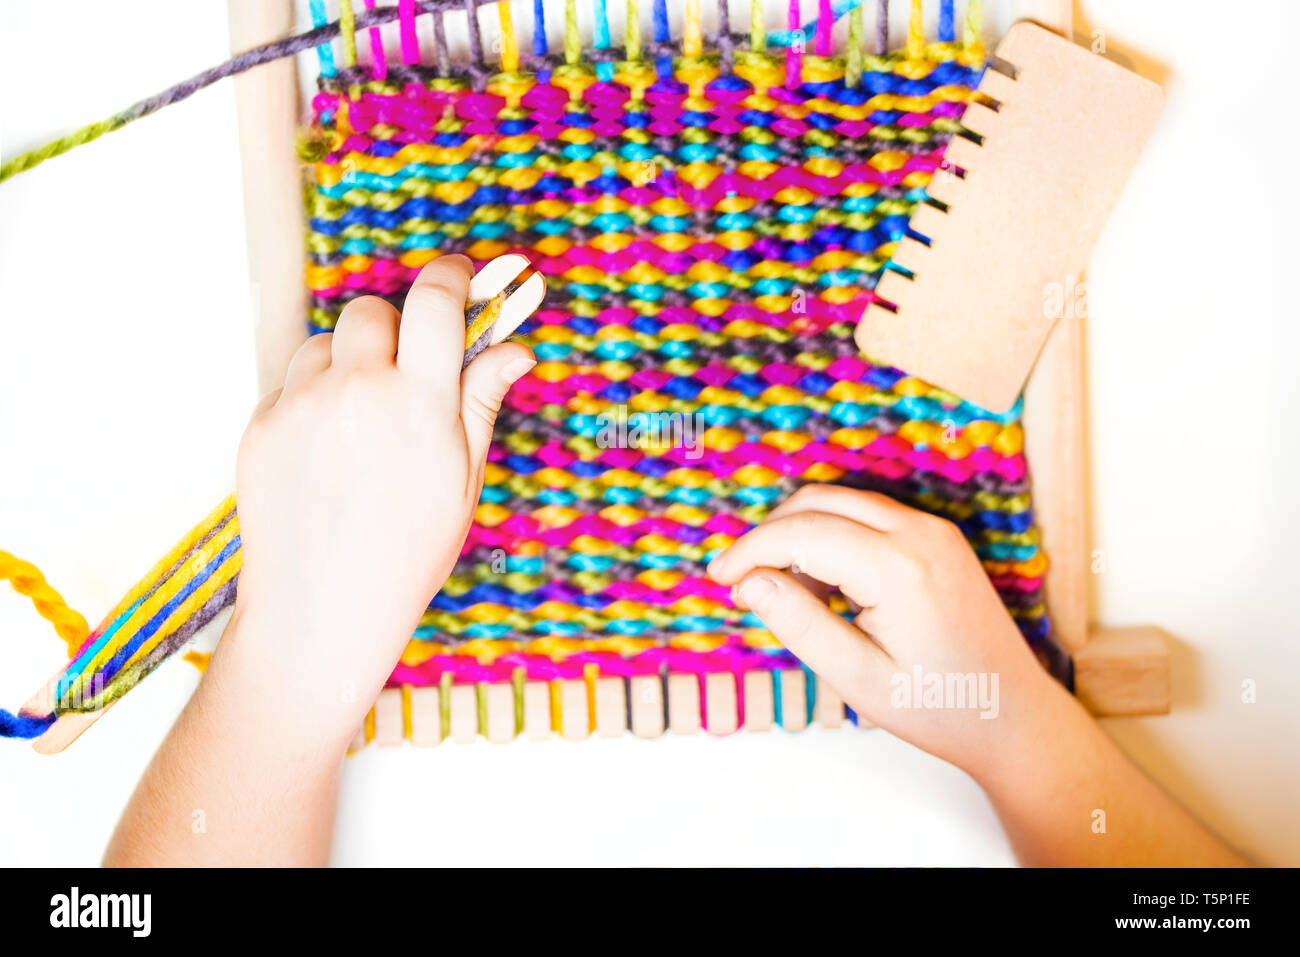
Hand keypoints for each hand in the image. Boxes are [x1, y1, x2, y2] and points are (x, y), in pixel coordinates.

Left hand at [210, 255, 534, 753]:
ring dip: (347, 361)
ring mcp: (301, 406)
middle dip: (394, 327)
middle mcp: (357, 391)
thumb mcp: (463, 481)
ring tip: (361, 422)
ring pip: (325, 343)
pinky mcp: (261, 425)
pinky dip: (312, 397)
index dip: (451, 278)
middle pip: (373, 310)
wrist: (321, 613)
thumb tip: (514, 348)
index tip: (458, 279)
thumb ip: (480, 402)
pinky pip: (290, 381)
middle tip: (406, 373)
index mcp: (419, 403)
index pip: (435, 300)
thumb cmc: (406, 555)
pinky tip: (328, 451)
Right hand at [706, 484, 1066, 777]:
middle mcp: (920, 534)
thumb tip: (749, 581)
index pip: (803, 532)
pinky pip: (867, 517)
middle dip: (771, 535)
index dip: (751, 550)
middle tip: (743, 583)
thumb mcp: (858, 678)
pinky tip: (826, 589)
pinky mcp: (937, 538)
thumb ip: (799, 624)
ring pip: (841, 503)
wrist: (1013, 715)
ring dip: (801, 534)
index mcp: (900, 568)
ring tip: (790, 597)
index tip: (720, 579)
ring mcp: (933, 531)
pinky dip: (831, 538)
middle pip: (818, 502)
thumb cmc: (940, 708)